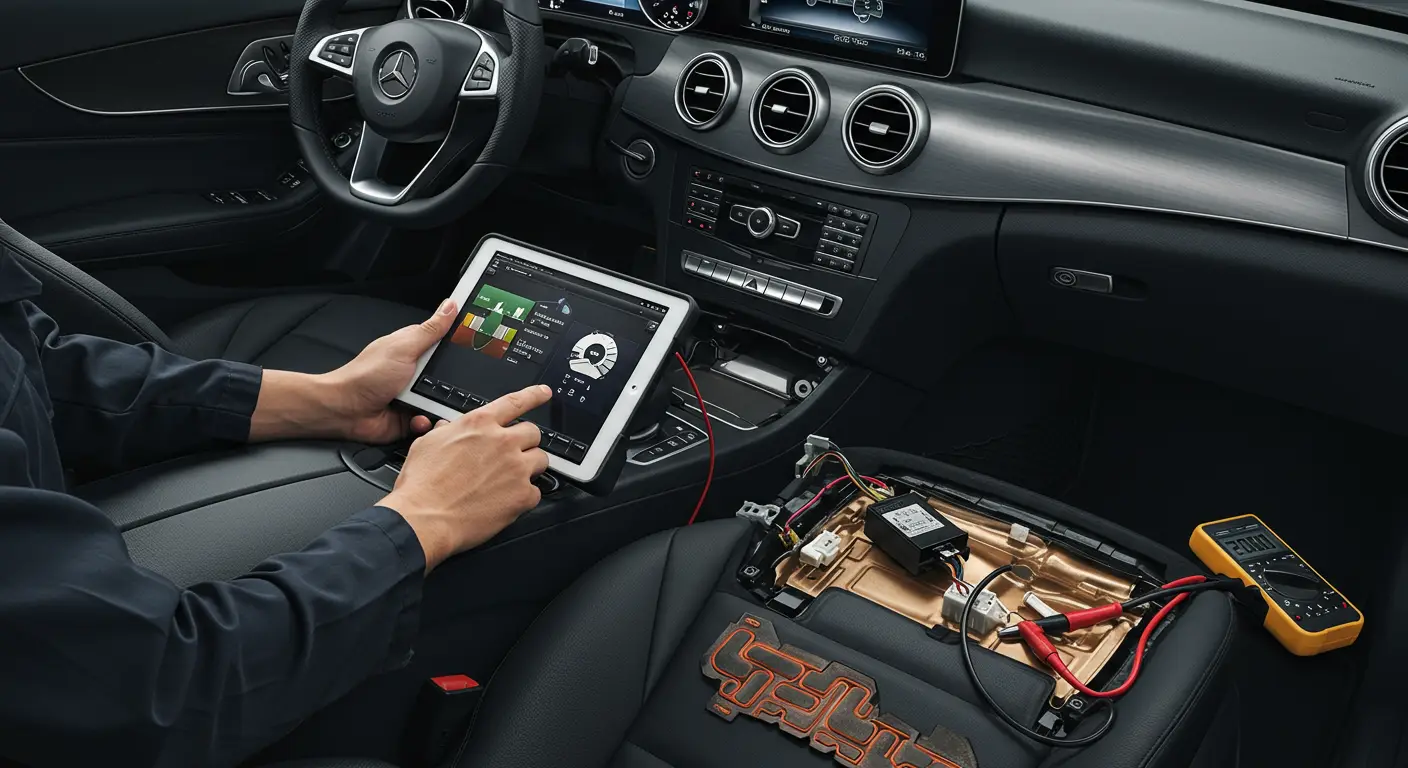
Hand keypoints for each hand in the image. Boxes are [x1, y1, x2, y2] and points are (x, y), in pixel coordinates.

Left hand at [324, 298, 460, 443]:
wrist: (344, 411)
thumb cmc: (365, 375)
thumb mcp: (404, 348)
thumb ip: (431, 330)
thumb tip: (450, 306)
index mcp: (415, 349)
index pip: (446, 341)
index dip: (461, 344)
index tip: (478, 346)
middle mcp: (417, 371)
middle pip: (451, 374)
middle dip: (454, 382)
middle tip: (449, 382)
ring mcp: (415, 394)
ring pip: (445, 399)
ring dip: (439, 404)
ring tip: (428, 402)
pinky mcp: (413, 416)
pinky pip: (432, 419)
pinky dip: (426, 421)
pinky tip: (417, 417)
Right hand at [379, 385, 552, 570]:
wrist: (424, 518)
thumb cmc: (422, 484)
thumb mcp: (428, 443)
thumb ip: (448, 431)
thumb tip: (451, 428)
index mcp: (479, 424)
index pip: (515, 402)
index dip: (533, 395)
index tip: (543, 393)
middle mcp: (502, 442)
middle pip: (533, 433)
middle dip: (524, 443)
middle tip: (511, 456)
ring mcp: (515, 468)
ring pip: (541, 460)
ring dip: (529, 467)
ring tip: (509, 479)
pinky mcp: (522, 495)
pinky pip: (536, 492)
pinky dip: (524, 497)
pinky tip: (505, 501)